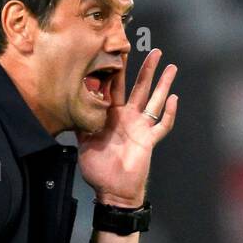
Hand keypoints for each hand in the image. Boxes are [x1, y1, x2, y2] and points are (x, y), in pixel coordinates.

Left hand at [76, 48, 177, 206]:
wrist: (112, 190)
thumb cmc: (98, 169)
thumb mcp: (83, 143)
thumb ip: (81, 124)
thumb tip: (69, 105)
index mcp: (112, 116)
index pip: (116, 88)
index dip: (119, 71)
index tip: (120, 53)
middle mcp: (129, 118)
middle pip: (140, 88)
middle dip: (147, 70)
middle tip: (155, 52)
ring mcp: (141, 128)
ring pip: (155, 101)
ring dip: (163, 85)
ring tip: (171, 68)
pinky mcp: (149, 140)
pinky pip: (161, 125)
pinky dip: (168, 114)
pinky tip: (173, 100)